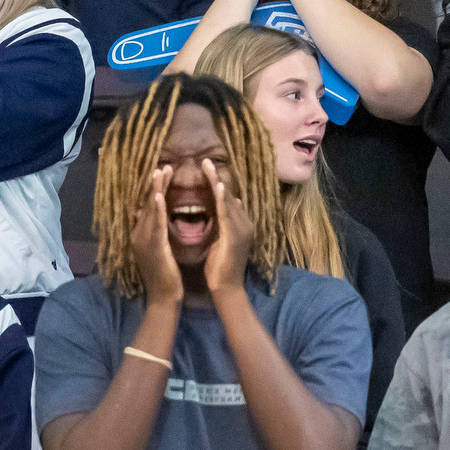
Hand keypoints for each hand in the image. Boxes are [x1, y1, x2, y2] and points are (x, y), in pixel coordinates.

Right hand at [130, 165, 183, 307]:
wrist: (164, 299)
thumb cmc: (167, 277)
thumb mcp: (161, 251)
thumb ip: (157, 234)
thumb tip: (152, 217)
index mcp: (142, 235)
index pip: (149, 207)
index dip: (156, 189)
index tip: (164, 173)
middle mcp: (139, 235)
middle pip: (148, 204)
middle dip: (157, 185)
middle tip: (164, 166)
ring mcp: (143, 241)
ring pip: (151, 210)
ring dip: (156, 190)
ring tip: (161, 172)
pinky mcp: (152, 247)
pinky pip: (156, 225)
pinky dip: (158, 209)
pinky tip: (160, 196)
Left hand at [204, 165, 251, 298]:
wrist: (226, 289)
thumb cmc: (220, 268)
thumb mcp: (221, 240)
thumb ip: (224, 223)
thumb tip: (232, 204)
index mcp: (239, 224)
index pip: (226, 198)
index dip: (216, 182)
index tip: (205, 167)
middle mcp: (244, 223)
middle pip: (228, 194)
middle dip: (216, 177)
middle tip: (205, 160)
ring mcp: (242, 229)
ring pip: (228, 200)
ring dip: (217, 182)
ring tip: (208, 166)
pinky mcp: (235, 236)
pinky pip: (227, 214)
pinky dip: (222, 199)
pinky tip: (216, 186)